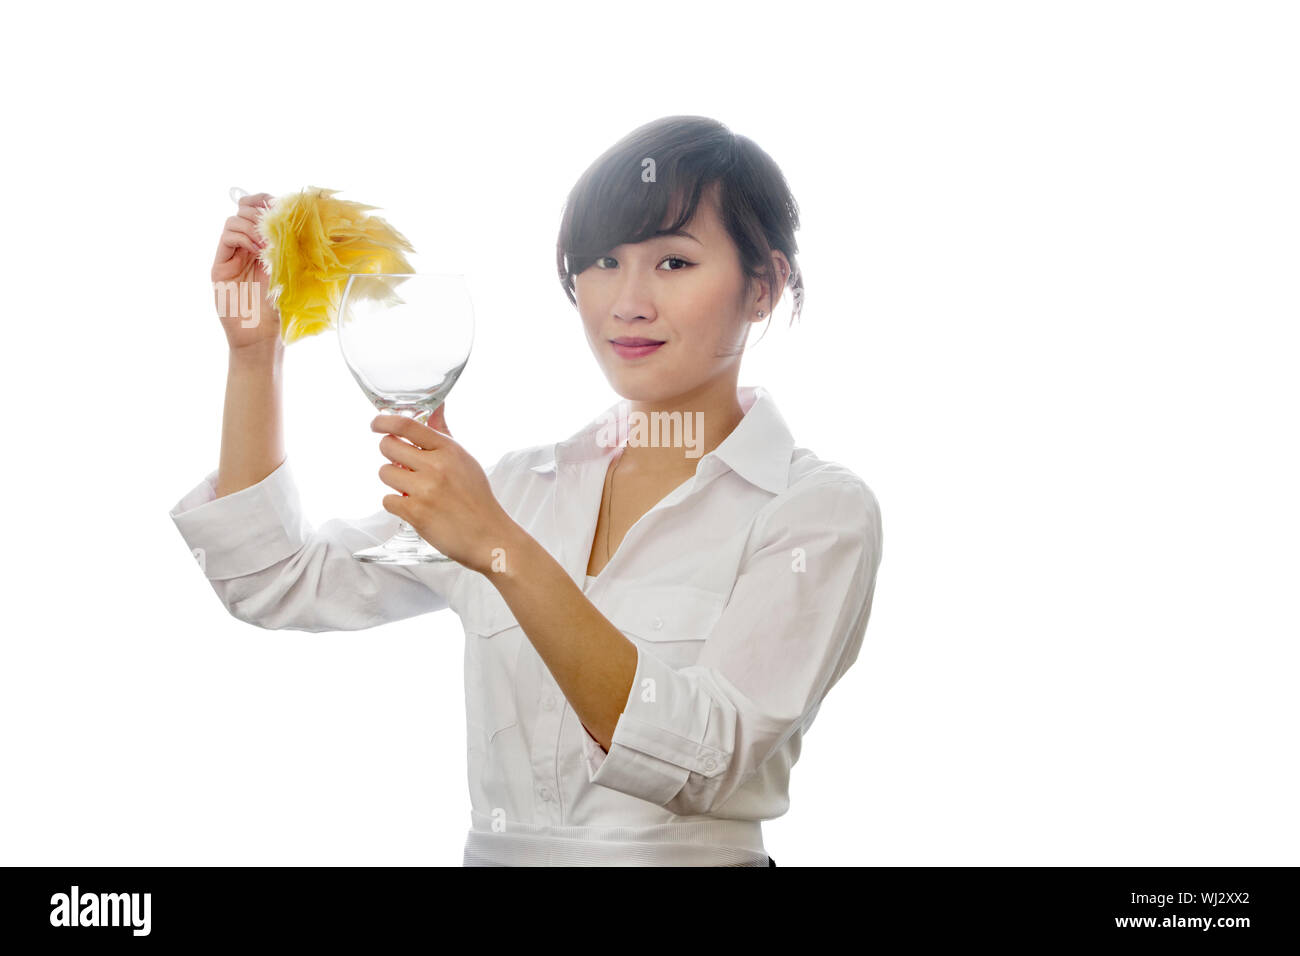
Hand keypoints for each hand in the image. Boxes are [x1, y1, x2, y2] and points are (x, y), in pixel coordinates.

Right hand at [211, 191, 281, 352]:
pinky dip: (242, 236)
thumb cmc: (278, 310)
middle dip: (258, 209)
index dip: (267, 202)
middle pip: (244, 209)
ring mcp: (231, 256)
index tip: (280, 205)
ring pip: (234, 220)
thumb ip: (288, 250)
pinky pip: (227, 237)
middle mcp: (245, 248)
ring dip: (252, 224)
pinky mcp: (220, 266)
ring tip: (266, 241)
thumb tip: (296, 223)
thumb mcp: (289, 274)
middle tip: (272, 221)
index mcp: (264, 246)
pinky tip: (256, 249)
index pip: (259, 211)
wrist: (260, 337)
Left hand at [371, 405, 518, 573]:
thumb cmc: (476, 498)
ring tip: (413, 490)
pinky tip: (414, 508)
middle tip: (403, 466)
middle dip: (390, 455)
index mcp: (449, 450)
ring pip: (384, 473)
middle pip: (388, 446)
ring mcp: (425, 490)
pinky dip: (397, 505)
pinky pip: (387, 500)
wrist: (489, 537)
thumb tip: (435, 406)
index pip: (407, 425)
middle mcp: (436, 466)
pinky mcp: (416, 513)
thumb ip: (443, 433)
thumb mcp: (464, 459)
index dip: (384, 421)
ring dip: (394, 482)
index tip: (376, 423)